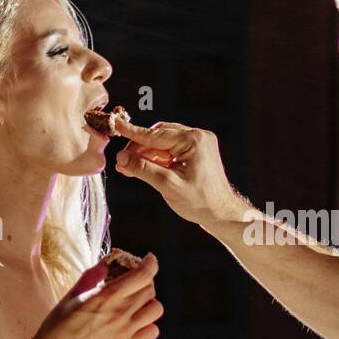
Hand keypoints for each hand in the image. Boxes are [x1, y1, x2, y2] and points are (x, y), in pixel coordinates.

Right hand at [25, 253, 162, 338]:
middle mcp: (119, 313)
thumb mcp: (71, 295)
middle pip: (150, 290)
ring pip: (156, 309)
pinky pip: (153, 331)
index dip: (150, 264)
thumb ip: (91, 277)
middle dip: (145, 282)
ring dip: (149, 303)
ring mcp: (125, 331)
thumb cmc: (58, 326)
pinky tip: (136, 323)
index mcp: (106, 297)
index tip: (149, 260)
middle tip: (135, 284)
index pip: (142, 275)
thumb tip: (106, 263)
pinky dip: (149, 324)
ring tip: (137, 304)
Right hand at [114, 117, 242, 226]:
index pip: (155, 135)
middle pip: (159, 136)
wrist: (222, 214)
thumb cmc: (200, 202)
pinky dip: (158, 158)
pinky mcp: (197, 152)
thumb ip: (143, 169)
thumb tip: (121, 157)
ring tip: (128, 168)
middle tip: (121, 162)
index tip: (116, 124)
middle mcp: (198, 137)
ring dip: (146, 154)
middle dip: (138, 148)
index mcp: (193, 141)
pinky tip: (144, 168)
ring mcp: (199, 144)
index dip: (133, 132)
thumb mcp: (168, 185)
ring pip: (163, 143)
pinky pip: (172, 150)